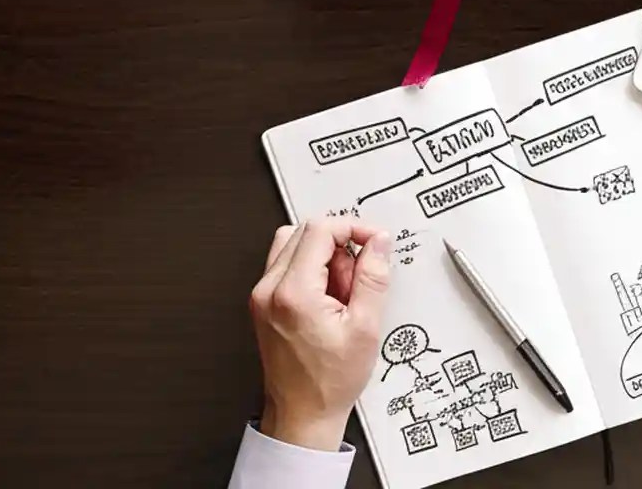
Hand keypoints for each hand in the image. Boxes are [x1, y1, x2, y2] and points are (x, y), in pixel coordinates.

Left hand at [248, 219, 391, 450]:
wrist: (302, 413)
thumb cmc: (328, 382)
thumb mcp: (366, 328)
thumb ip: (374, 278)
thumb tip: (379, 243)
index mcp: (293, 292)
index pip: (321, 229)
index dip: (354, 228)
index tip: (374, 242)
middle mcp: (269, 289)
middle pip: (306, 232)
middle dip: (340, 245)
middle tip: (357, 279)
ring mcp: (262, 295)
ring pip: (294, 245)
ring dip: (324, 256)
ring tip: (342, 291)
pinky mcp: (263, 302)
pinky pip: (287, 266)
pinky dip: (311, 270)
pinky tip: (328, 298)